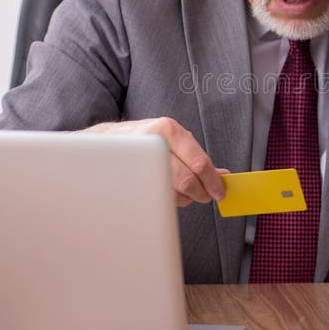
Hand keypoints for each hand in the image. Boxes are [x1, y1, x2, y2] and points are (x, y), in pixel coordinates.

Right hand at [81, 117, 227, 206]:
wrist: (105, 141)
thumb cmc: (146, 140)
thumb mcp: (172, 139)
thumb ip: (197, 155)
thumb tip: (223, 174)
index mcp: (168, 129)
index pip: (199, 162)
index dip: (213, 181)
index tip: (220, 191)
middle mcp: (154, 142)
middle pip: (187, 180)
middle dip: (201, 193)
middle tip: (206, 196)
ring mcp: (139, 160)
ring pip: (173, 191)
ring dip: (184, 197)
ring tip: (182, 190)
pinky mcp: (129, 177)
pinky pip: (157, 196)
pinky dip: (169, 199)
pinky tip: (166, 191)